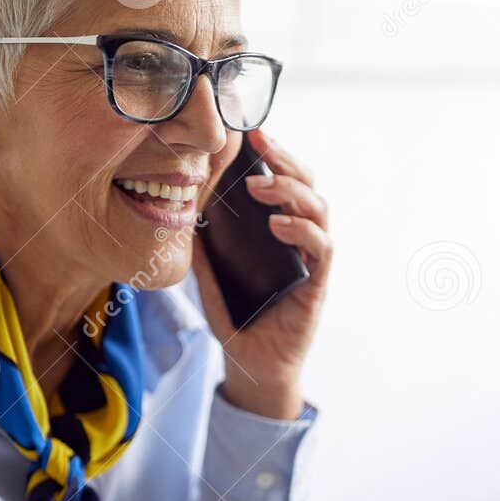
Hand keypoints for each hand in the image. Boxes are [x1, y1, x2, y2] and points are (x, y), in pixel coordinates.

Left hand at [193, 127, 330, 420]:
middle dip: (284, 160)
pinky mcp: (317, 284)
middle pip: (306, 185)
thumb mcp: (209, 275)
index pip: (282, 182)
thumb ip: (201, 245)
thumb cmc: (238, 319)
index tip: (249, 133)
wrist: (251, 367)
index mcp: (277, 230)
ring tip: (259, 187)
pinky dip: (302, 230)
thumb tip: (178, 209)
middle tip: (259, 143)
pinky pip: (320, 248)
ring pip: (318, 209)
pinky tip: (277, 225)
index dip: (271, 155)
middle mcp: (300, 239)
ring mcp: (311, 260)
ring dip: (291, 191)